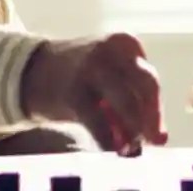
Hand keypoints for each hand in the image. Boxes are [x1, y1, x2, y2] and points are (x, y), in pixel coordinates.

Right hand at [20, 32, 166, 155]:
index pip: (149, 80)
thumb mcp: (110, 72)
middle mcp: (110, 51)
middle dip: (153, 117)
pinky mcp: (73, 91)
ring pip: (126, 103)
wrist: (33, 70)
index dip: (156, 109)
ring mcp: (91, 69)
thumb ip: (132, 94)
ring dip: (133, 130)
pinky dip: (109, 139)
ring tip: (131, 148)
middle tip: (156, 141)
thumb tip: (154, 134)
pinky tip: (112, 148)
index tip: (158, 135)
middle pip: (146, 85)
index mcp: (124, 43)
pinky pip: (100, 121)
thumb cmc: (82, 76)